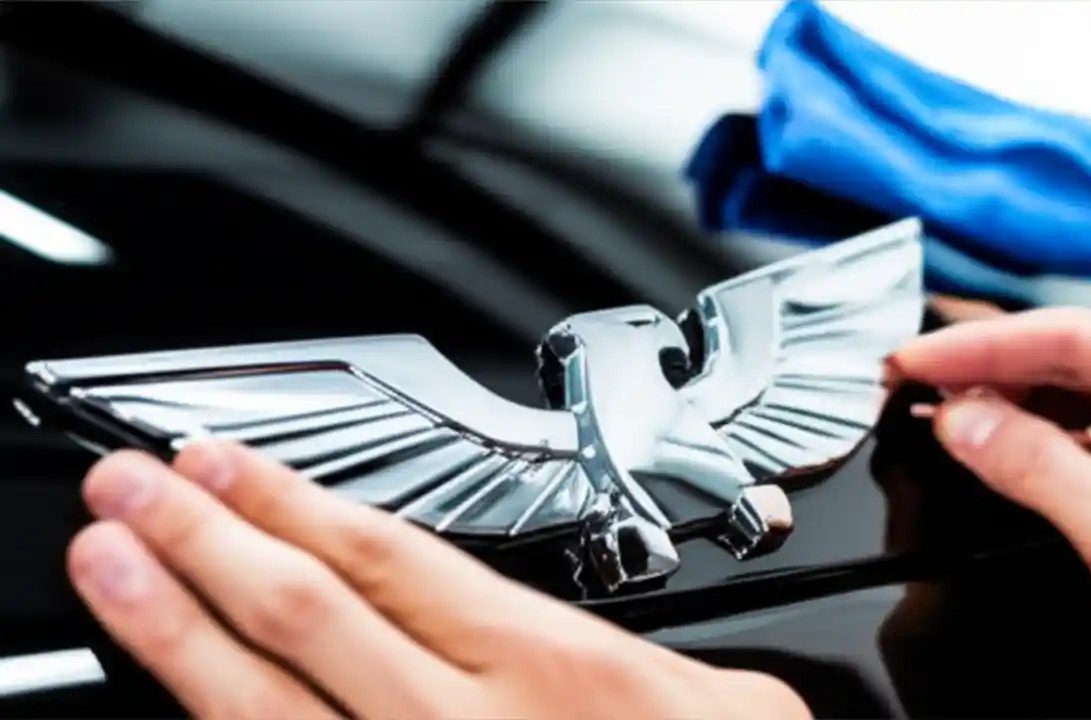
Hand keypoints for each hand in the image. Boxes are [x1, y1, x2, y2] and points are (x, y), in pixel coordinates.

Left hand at [66, 441, 808, 718]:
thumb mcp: (720, 694)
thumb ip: (641, 647)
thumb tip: (587, 623)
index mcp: (550, 670)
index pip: (388, 560)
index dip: (291, 503)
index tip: (222, 463)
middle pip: (307, 614)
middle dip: (207, 542)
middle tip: (129, 490)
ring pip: (268, 706)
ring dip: (179, 630)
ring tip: (114, 567)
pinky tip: (181, 694)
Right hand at [886, 308, 1090, 719]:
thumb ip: (1039, 470)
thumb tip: (963, 421)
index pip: (1076, 340)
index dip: (982, 345)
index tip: (916, 360)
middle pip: (1078, 360)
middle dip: (989, 367)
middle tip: (912, 378)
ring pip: (1086, 397)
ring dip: (1012, 403)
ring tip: (942, 410)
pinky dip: (1043, 441)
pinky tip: (999, 448)